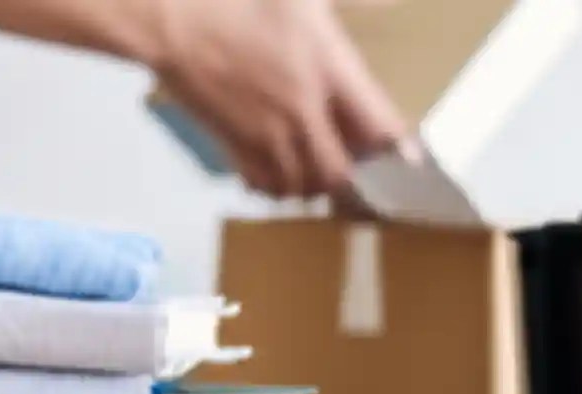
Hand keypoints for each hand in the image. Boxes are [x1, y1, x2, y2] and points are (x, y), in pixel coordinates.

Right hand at [152, 0, 405, 197]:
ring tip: (320, 172)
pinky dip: (276, 186)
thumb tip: (393, 5)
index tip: (409, 159)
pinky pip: (263, 184)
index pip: (378, 125)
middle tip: (358, 167)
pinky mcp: (233, 143)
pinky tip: (280, 172)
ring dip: (315, 184)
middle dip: (353, 176)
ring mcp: (265, 132)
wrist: (172, 18)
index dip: (399, 148)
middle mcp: (301, 110)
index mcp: (326, 68)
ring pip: (302, 185)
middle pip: (340, 171)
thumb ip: (352, 2)